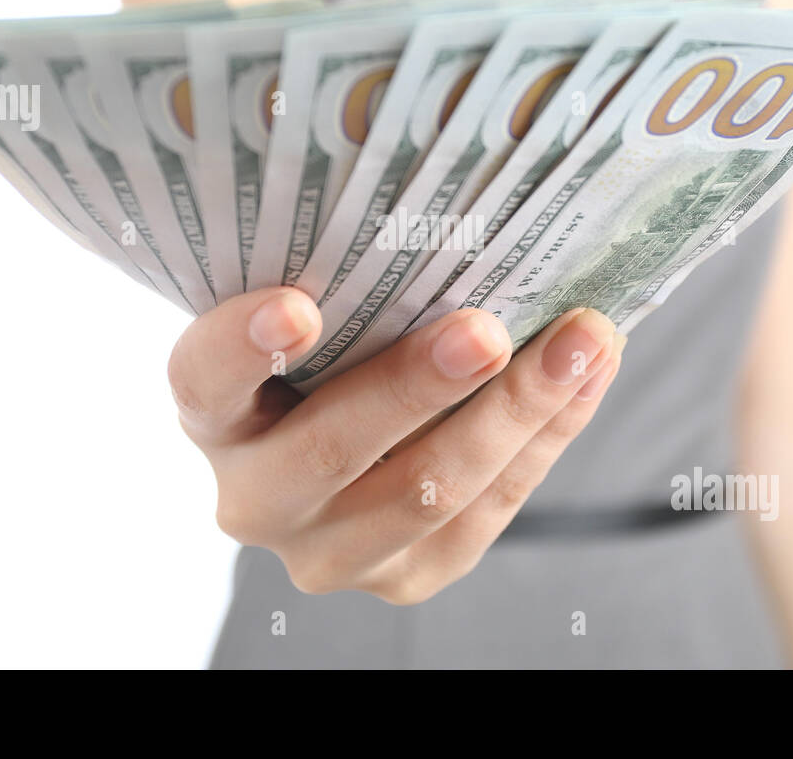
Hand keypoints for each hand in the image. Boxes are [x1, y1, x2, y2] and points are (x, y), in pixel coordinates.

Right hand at [167, 286, 624, 603]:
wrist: (365, 458)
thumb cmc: (340, 360)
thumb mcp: (321, 323)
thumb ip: (352, 292)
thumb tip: (460, 216)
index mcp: (216, 416)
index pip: (204, 380)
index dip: (242, 346)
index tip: (296, 306)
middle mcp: (255, 498)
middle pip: (328, 449)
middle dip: (414, 387)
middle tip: (484, 333)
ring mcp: (330, 551)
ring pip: (427, 491)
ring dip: (516, 410)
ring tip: (581, 341)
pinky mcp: (407, 576)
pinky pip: (489, 510)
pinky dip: (547, 435)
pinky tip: (588, 376)